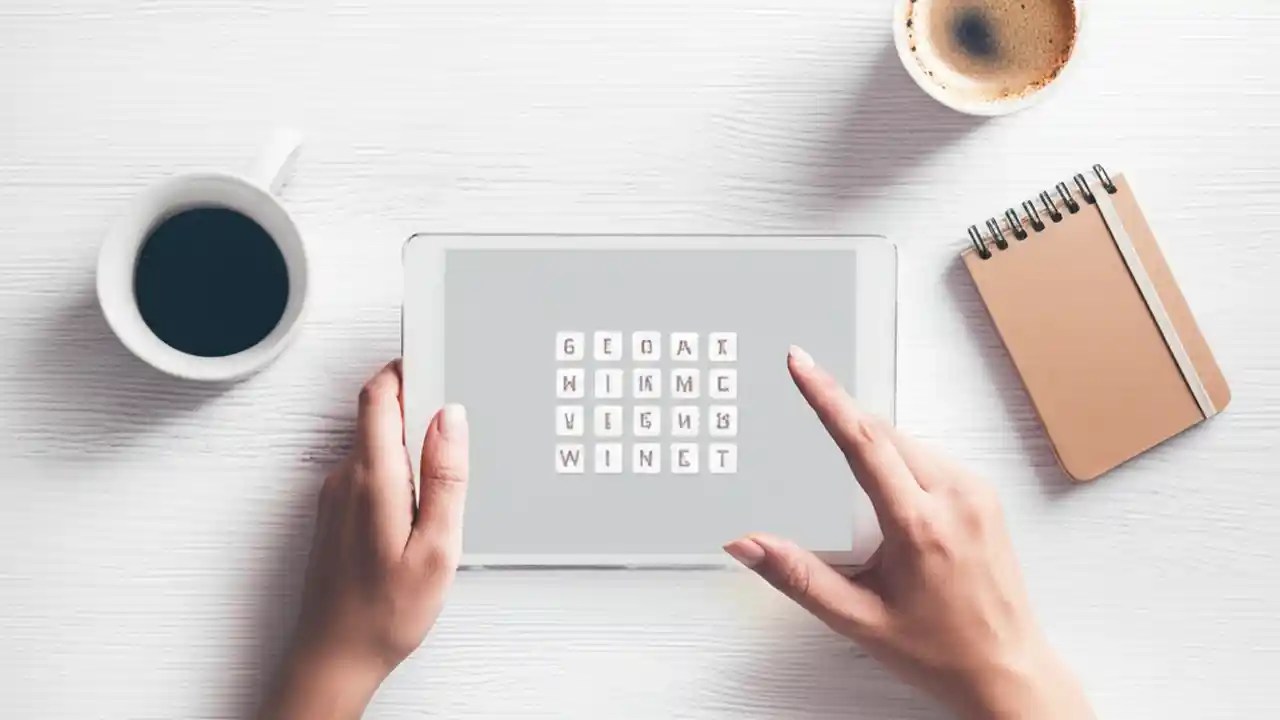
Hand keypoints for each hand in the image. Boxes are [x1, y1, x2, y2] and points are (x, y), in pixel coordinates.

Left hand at [258, 361, 468, 719]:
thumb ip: (446, 477)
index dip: (405, 367)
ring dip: (409, 439)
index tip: (435, 358)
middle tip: (454, 421)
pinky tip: (420, 505)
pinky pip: (368, 470)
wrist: (333, 659)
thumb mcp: (437, 548)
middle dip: (415, 402)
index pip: (378, 394)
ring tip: (445, 473)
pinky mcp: (336, 515)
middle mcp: (346, 479)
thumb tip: (451, 418)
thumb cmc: (385, 613)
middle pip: (376, 412)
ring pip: (374, 442)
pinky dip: (397, 468)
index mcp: (373, 478)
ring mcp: (336, 497)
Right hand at [724, 347, 1092, 719]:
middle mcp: (955, 498)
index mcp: (920, 525)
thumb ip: (797, 576)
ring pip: (906, 442)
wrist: (1006, 670)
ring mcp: (976, 493)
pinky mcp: (985, 496)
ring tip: (861, 499)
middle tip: (808, 405)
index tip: (801, 364)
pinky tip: (892, 499)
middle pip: (883, 434)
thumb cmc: (939, 651)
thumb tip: (748, 544)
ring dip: (873, 446)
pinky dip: (900, 462)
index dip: (826, 397)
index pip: (863, 442)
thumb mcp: (856, 619)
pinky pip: (930, 458)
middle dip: (844, 421)